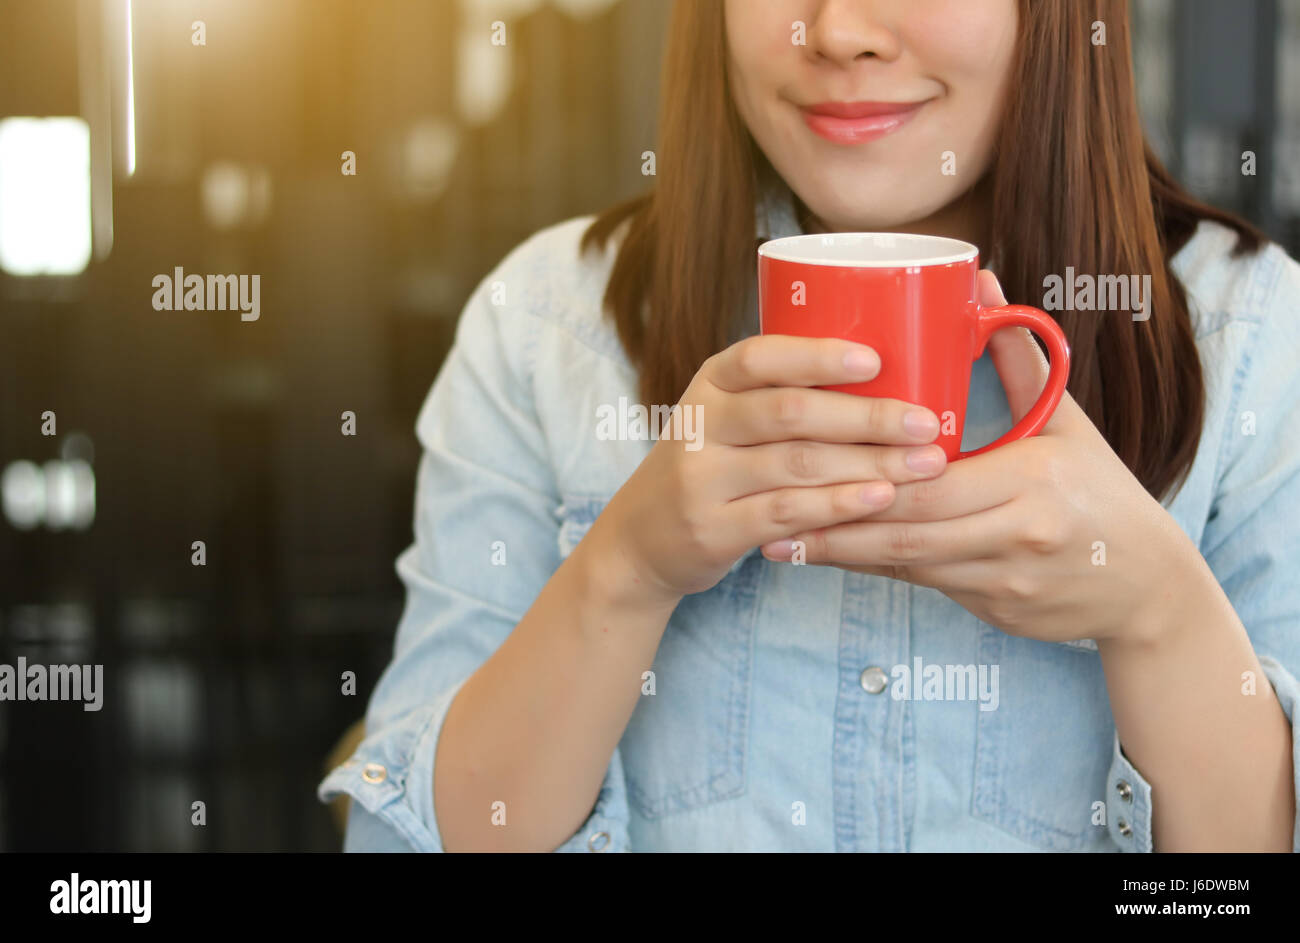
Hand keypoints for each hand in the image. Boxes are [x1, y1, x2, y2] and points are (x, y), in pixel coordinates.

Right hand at [589, 334, 950, 602]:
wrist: (639, 541)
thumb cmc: (710, 469)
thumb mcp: (725, 419)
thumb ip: (781, 397)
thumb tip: (892, 375)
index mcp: (710, 384)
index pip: (760, 357)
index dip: (818, 356)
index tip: (876, 360)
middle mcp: (700, 425)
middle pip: (790, 412)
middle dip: (867, 417)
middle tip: (927, 423)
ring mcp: (701, 479)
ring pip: (795, 464)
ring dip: (868, 464)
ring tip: (925, 466)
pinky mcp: (712, 529)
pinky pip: (785, 513)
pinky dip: (838, 506)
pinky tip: (880, 500)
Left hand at [759, 271, 1203, 644]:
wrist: (1148, 583)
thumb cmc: (1101, 489)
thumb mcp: (1065, 422)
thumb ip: (1014, 358)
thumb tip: (978, 283)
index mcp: (1033, 477)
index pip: (931, 478)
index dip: (866, 473)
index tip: (808, 458)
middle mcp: (1019, 530)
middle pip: (908, 526)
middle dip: (835, 520)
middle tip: (770, 509)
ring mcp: (1006, 577)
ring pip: (906, 563)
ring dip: (841, 552)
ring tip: (779, 540)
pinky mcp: (996, 608)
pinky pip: (922, 585)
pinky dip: (873, 569)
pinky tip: (827, 558)